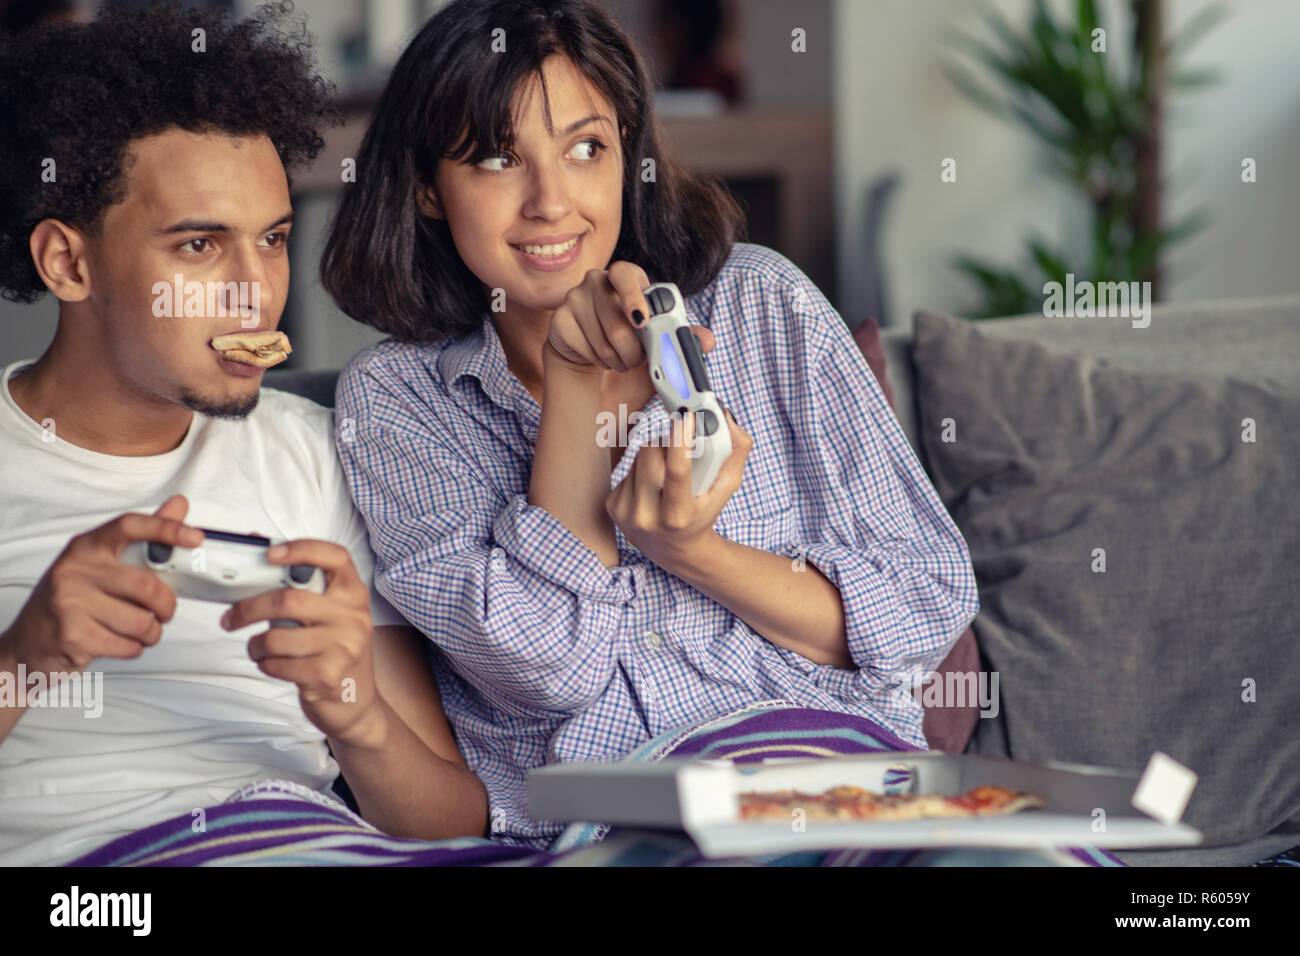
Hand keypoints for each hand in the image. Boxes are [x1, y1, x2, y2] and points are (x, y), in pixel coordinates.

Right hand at [0, 495, 199, 677]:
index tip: (196, 538)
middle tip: (164, 612)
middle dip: (167, 606)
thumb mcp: (99, 565)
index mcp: (86, 547)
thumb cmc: (72, 601)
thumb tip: (179, 504)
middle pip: (147, 586)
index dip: (166, 529)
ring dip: (151, 632)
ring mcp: (70, 603)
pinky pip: (129, 645)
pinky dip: (135, 648)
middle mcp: (75, 570)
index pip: (129, 526)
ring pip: (142, 621)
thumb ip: (142, 539)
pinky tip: (121, 643)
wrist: (27, 644)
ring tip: (140, 630)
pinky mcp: (73, 636)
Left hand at [219, 539, 380, 746]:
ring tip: (258, 649)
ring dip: (255, 645)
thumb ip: (299, 588)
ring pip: (276, 637)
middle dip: (249, 609)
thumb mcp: (329, 615)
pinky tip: (273, 664)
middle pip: (288, 600)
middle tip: (231, 617)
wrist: (357, 703)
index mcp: (352, 593)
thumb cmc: (334, 651)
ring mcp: (343, 647)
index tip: (270, 554)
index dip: (301, 549)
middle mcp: (353, 616)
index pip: (334, 557)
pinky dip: (265, 664)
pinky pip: (277, 664)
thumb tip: (256, 549)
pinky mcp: (327, 676)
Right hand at [544, 260, 714, 373]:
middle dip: (632, 348)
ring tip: (619, 360)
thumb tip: (708, 341)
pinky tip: (598, 360)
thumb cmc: (629, 350)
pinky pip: (584, 347)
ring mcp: (574, 299)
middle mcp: (596, 282)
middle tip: (637, 359)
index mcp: (625, 280)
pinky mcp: (559, 321)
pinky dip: (597, 362)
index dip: (634, 295)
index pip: (627, 273)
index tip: (642, 321)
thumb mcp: (658, 347)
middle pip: (617, 318)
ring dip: (618, 360)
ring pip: (604, 339)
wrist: (591, 369)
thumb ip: (682, 340)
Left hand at [605, 407, 750, 569]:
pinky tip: (652, 484)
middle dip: (667, 443)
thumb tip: (727, 417)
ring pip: (638, 458)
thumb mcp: (726, 489)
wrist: (674, 550)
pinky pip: (626, 470)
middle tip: (680, 443)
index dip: (681, 440)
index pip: (677, 473)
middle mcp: (647, 518)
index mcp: (678, 517)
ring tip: (667, 471)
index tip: (686, 417)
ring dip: (655, 454)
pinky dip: (642, 469)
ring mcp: (626, 513)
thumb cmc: (703, 514)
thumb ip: (736, 452)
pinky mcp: (612, 506)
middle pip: (651, 454)